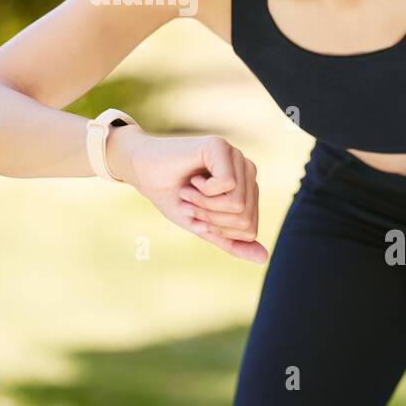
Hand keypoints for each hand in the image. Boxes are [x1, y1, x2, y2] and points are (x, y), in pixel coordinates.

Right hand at [107, 127, 267, 262]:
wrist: (141, 171)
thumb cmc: (171, 195)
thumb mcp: (203, 226)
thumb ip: (231, 241)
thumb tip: (264, 258)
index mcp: (246, 188)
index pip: (249, 229)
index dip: (217, 230)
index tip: (196, 215)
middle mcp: (246, 170)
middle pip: (244, 218)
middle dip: (211, 219)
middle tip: (190, 203)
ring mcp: (235, 157)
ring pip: (238, 204)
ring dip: (204, 205)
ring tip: (189, 191)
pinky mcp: (221, 147)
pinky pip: (227, 185)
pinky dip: (203, 191)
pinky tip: (192, 178)